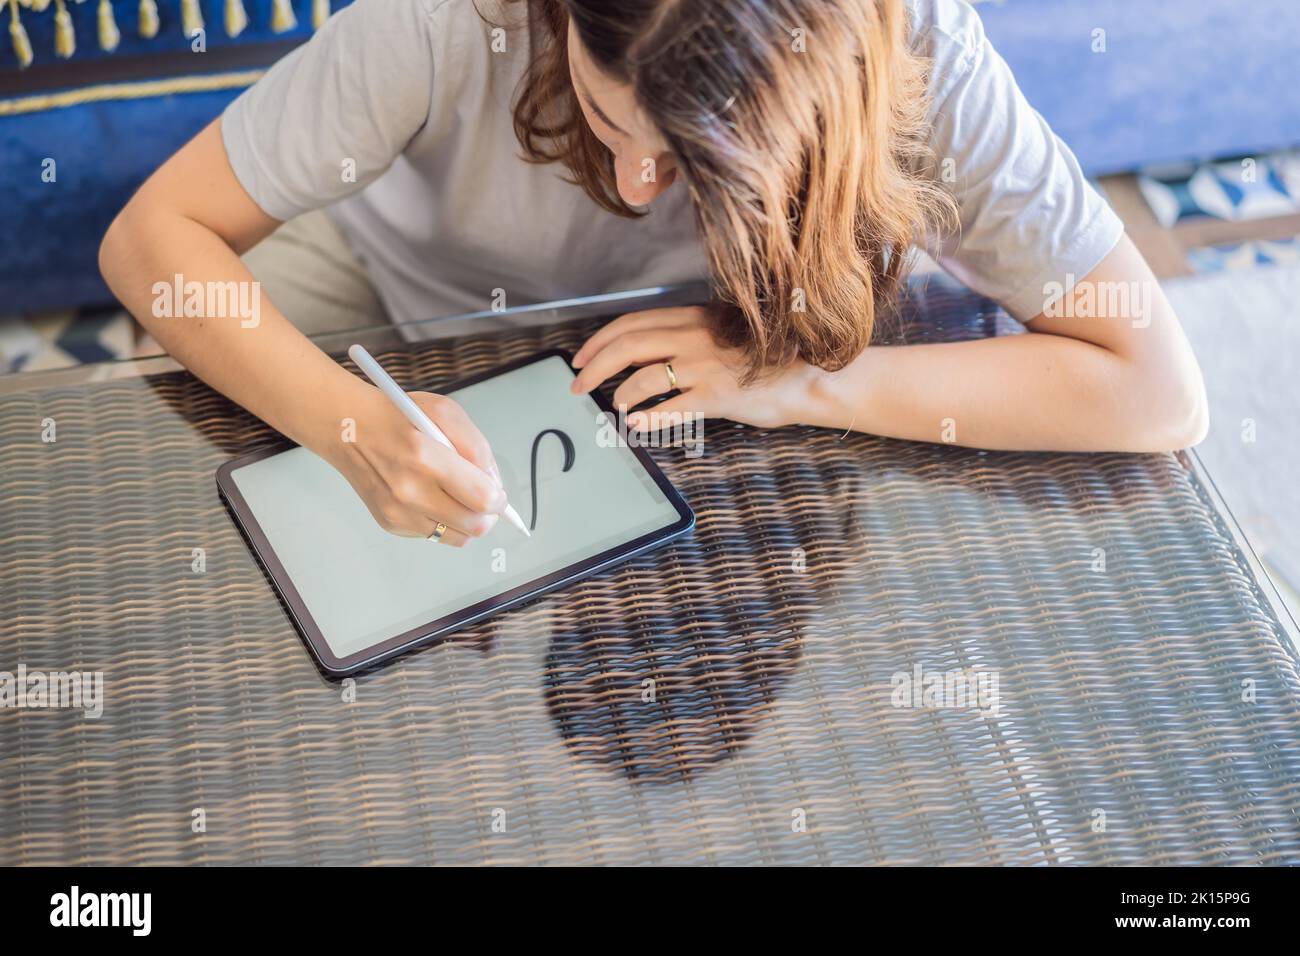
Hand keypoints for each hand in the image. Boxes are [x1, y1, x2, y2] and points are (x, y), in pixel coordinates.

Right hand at [324, 386, 507, 544]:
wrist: (346, 429)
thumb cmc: (397, 416)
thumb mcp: (444, 413)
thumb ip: (477, 448)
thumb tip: (495, 485)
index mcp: (425, 456)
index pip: (482, 498)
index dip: (499, 499)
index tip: (499, 494)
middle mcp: (409, 490)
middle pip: (474, 526)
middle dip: (489, 515)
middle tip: (484, 499)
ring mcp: (398, 511)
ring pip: (458, 537)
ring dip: (467, 521)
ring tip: (459, 498)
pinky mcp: (390, 523)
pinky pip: (434, 535)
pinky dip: (443, 521)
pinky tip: (432, 497)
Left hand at [571, 306, 818, 430]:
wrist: (811, 376)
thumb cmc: (768, 357)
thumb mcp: (724, 332)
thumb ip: (688, 335)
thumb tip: (643, 352)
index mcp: (693, 318)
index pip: (631, 323)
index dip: (599, 341)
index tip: (581, 358)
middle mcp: (695, 338)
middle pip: (627, 347)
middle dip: (594, 368)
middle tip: (577, 386)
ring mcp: (706, 367)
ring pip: (644, 377)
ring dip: (620, 394)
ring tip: (615, 407)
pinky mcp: (718, 397)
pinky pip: (672, 408)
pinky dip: (648, 417)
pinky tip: (636, 424)